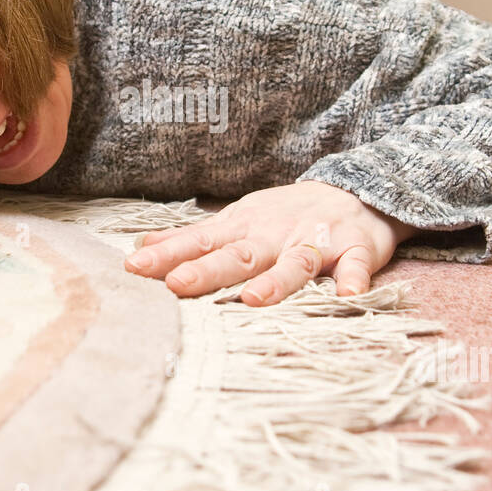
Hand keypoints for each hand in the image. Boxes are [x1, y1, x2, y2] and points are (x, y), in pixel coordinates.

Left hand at [124, 181, 414, 304]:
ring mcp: (316, 241)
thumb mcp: (237, 220)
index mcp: (244, 229)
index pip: (200, 242)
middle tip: (177, 284)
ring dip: (276, 281)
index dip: (168, 255)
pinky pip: (357, 265)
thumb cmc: (285, 216)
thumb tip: (140, 248)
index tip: (134, 267)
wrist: (355, 191)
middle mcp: (275, 235)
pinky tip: (348, 296)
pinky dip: (354, 279)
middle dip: (208, 270)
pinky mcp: (357, 249)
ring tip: (255, 299)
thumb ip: (192, 238)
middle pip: (240, 255)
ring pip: (295, 263)